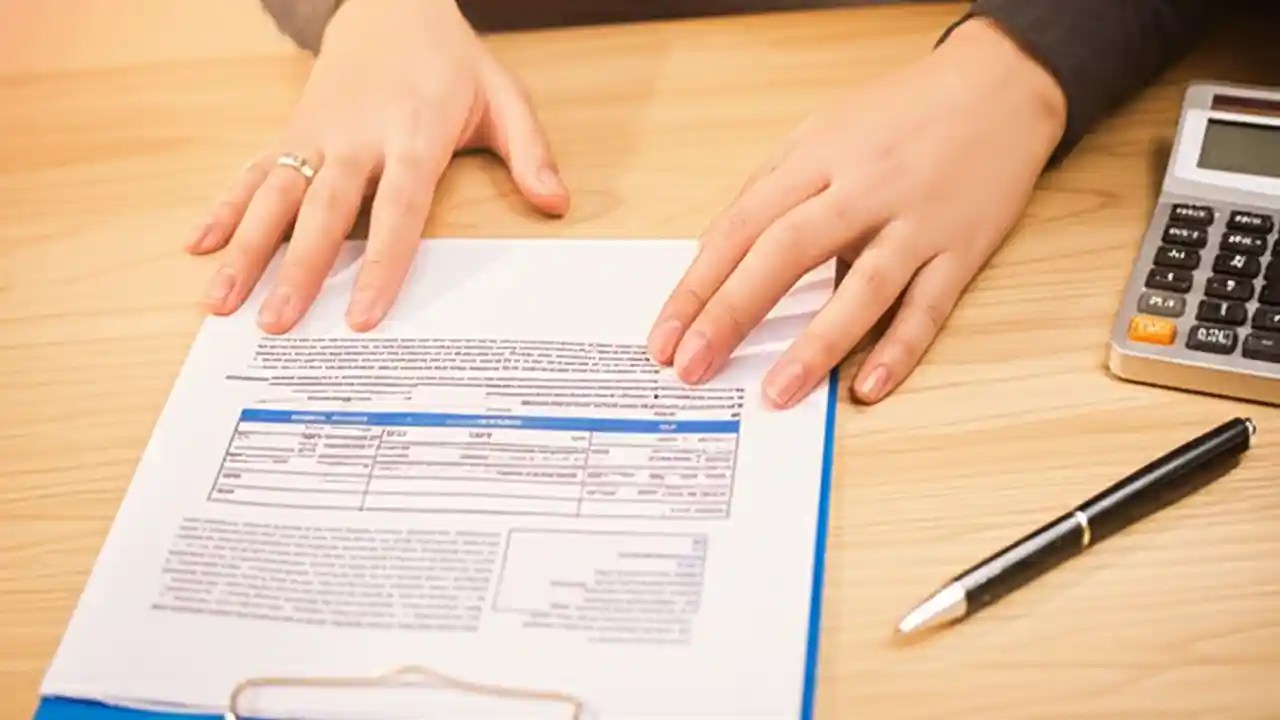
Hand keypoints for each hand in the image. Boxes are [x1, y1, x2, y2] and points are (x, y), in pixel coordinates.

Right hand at [188, 0, 567, 332]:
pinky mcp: (291, 131)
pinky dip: (223, 208)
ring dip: (246, 250)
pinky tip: (199, 247)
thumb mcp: (503, 97)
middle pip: (324, 210)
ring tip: (222, 303)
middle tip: (277, 324)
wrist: (391, 3)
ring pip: (274, 195)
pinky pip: (251, 171)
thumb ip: (529, 153)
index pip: (398, 210)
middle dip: (297, 268)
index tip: (361, 315)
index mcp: (414, 135)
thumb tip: (556, 204)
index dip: (381, 265)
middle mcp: (357, 137)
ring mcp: (317, 134)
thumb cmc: (450, 62)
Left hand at [647, 18, 1065, 407]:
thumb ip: (770, 188)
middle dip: (731, 314)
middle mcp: (861, 188)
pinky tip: (867, 387)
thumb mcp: (821, 131)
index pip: (741, 228)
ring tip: (776, 394)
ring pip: (860, 289)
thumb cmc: (900, 115)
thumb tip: (717, 251)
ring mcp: (915, 221)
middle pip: (785, 254)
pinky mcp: (962, 248)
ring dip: (815, 345)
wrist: (1001, 85)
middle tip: (692, 368)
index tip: (665, 336)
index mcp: (815, 158)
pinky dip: (900, 350)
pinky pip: (928, 307)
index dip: (697, 286)